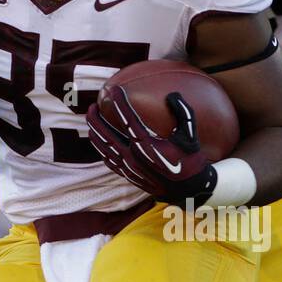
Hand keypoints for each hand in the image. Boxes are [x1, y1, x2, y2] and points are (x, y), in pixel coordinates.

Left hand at [86, 89, 217, 204]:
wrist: (190, 191)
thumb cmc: (191, 161)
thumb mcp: (191, 136)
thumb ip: (184, 112)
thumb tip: (173, 94)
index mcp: (148, 146)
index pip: (128, 120)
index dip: (120, 103)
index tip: (114, 90)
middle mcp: (135, 158)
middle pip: (107, 136)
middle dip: (96, 120)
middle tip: (92, 106)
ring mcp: (130, 168)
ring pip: (105, 149)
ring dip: (95, 134)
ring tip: (91, 120)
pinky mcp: (129, 176)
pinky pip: (110, 162)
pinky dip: (102, 150)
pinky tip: (99, 141)